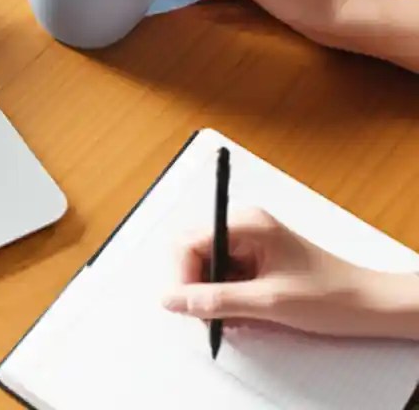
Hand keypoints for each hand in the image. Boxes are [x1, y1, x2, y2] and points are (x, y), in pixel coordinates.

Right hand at [162, 207, 418, 339]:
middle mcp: (245, 229)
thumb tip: (173, 300)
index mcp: (247, 225)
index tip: (186, 305)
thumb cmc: (332, 296)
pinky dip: (228, 301)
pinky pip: (225, 279)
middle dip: (196, 288)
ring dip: (213, 298)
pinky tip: (244, 316)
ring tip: (235, 319)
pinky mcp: (257, 263)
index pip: (189, 242)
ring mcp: (251, 245)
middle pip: (194, 255)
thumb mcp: (268, 302)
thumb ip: (215, 300)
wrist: (371, 306)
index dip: (182, 276)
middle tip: (210, 317)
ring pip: (208, 270)